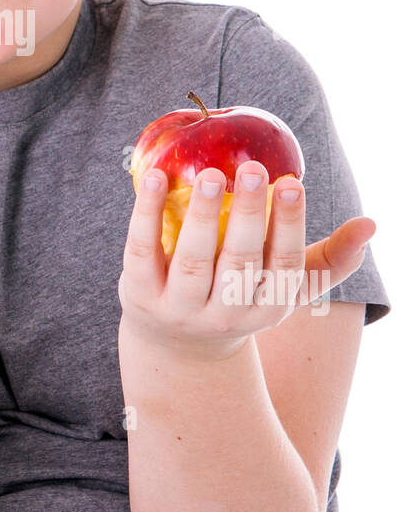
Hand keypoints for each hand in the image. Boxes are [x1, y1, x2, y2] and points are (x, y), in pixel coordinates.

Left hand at [118, 160, 375, 357]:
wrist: (178, 343)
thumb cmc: (243, 294)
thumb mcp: (287, 285)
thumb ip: (331, 258)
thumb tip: (371, 224)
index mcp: (268, 307)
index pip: (283, 266)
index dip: (287, 224)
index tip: (290, 182)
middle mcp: (225, 314)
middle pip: (238, 262)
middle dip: (246, 214)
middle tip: (251, 168)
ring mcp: (180, 308)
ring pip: (192, 261)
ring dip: (200, 215)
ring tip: (207, 172)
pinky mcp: (140, 295)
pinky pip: (143, 251)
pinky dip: (147, 212)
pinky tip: (155, 176)